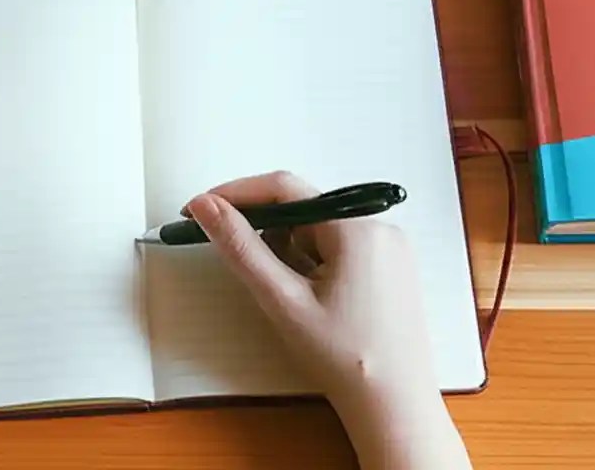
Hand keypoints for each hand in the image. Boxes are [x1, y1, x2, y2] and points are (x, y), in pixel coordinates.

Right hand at [187, 171, 470, 469]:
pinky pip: (340, 246)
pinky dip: (311, 260)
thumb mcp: (282, 300)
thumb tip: (205, 207)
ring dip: (288, 248)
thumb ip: (240, 247)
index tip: (200, 209)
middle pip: (303, 207)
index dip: (236, 194)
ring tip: (285, 295)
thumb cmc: (344, 359)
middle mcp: (380, 227)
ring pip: (319, 228)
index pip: (285, 188)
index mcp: (357, 228)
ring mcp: (389, 247)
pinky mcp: (391, 267)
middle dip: (262, 227)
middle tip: (229, 252)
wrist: (394, 407)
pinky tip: (309, 297)